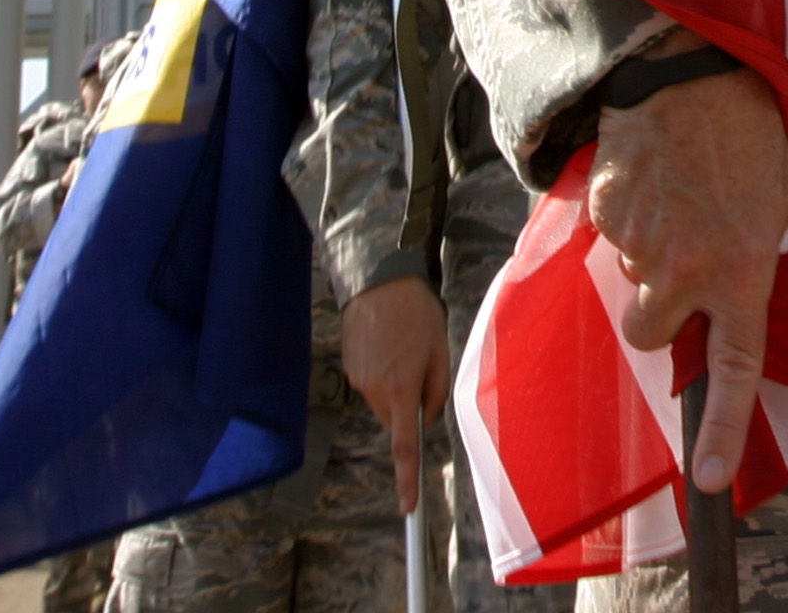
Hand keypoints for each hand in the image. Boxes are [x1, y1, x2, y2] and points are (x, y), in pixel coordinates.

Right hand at [342, 276, 454, 514]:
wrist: (377, 280)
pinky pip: (370, 383)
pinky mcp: (348, 367)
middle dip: (409, 406)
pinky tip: (389, 343)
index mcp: (401, 389)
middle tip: (422, 368)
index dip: (408, 479)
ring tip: (403, 348)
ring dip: (395, 387)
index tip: (407, 507)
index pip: (404, 447)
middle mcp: (374, 390)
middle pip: (394, 420)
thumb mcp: (440, 349)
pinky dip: (382, 372)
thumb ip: (436, 389)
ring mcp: (357, 380)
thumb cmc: (416, 312)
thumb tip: (428, 416)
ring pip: (382, 401)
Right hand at [587, 61, 787, 495]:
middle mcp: (687, 271)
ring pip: (628, 283)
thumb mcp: (774, 205)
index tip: (706, 481)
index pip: (732, 370)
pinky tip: (648, 178)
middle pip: (649, 333)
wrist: (691, 72)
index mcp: (741, 273)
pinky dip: (624, 219)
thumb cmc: (745, 135)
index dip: (720, 430)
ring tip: (669, 199)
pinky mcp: (605, 217)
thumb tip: (723, 300)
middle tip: (678, 257)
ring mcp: (640, 246)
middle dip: (657, 307)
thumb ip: (751, 263)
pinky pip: (608, 240)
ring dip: (643, 258)